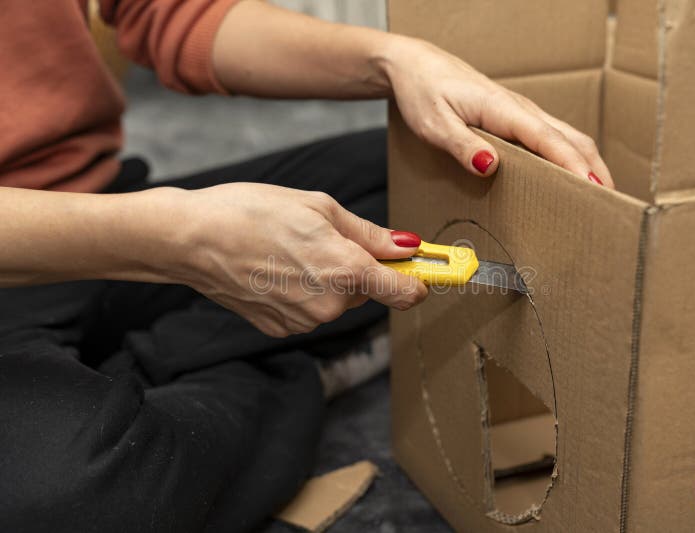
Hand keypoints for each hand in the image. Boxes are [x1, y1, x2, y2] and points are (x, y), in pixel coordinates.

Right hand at [170, 183, 427, 336]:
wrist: (192, 239)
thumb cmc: (252, 211)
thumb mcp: (319, 208)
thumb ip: (370, 235)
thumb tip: (408, 247)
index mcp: (347, 271)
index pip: (406, 292)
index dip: (420, 279)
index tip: (429, 270)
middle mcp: (330, 305)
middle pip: (369, 292)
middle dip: (361, 269)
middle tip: (328, 238)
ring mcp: (304, 321)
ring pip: (338, 300)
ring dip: (330, 279)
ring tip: (293, 250)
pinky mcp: (280, 329)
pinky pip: (310, 310)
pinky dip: (304, 292)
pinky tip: (277, 269)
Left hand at [382, 37, 613, 186]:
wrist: (414, 65)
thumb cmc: (422, 90)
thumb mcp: (434, 122)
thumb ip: (461, 145)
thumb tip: (491, 165)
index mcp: (504, 109)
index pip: (549, 140)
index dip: (574, 166)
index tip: (593, 188)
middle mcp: (520, 109)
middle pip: (571, 138)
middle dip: (594, 168)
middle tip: (610, 202)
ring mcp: (520, 112)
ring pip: (565, 136)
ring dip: (586, 162)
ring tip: (599, 195)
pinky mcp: (514, 118)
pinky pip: (551, 137)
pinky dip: (569, 156)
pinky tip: (569, 176)